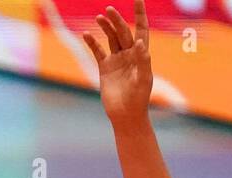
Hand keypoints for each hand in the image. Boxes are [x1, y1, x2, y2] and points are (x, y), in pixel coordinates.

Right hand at [83, 2, 152, 126]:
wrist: (125, 114)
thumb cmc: (138, 98)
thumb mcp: (143, 79)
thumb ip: (143, 61)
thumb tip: (140, 43)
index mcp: (142, 54)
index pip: (142, 29)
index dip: (140, 14)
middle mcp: (129, 54)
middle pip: (123, 31)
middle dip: (117, 20)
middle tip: (109, 10)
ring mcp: (116, 60)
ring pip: (110, 38)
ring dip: (105, 27)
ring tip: (100, 17)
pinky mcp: (105, 68)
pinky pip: (98, 51)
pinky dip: (92, 43)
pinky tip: (87, 34)